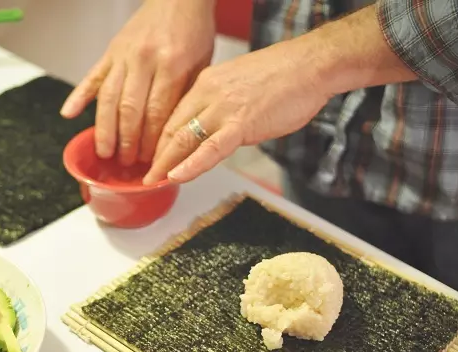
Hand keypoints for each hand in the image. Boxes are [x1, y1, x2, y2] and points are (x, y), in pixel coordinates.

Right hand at [60, 0, 214, 165]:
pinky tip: (68, 114)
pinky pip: (92, 76)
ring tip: (104, 151)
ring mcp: (123, 55)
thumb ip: (183, 97)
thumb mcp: (200, 66)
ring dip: (104, 129)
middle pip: (130, 110)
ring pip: (108, 98)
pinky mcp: (110, 50)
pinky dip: (78, 96)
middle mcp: (144, 60)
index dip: (151, 141)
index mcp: (171, 65)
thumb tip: (170, 133)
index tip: (151, 160)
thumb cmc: (193, 31)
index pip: (157, 113)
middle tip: (126, 161)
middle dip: (127, 141)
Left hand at [144, 38, 330, 184]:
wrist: (310, 66)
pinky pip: (209, 148)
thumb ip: (221, 110)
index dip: (160, 140)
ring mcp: (223, 108)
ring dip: (166, 163)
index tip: (152, 156)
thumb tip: (213, 134)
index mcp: (206, 83)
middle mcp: (208, 93)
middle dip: (156, 154)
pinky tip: (176, 177)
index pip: (174, 115)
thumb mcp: (239, 89)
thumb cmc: (283, 78)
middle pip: (172, 128)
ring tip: (153, 180)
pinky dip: (190, 165)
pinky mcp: (240, 123)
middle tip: (146, 173)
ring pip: (184, 138)